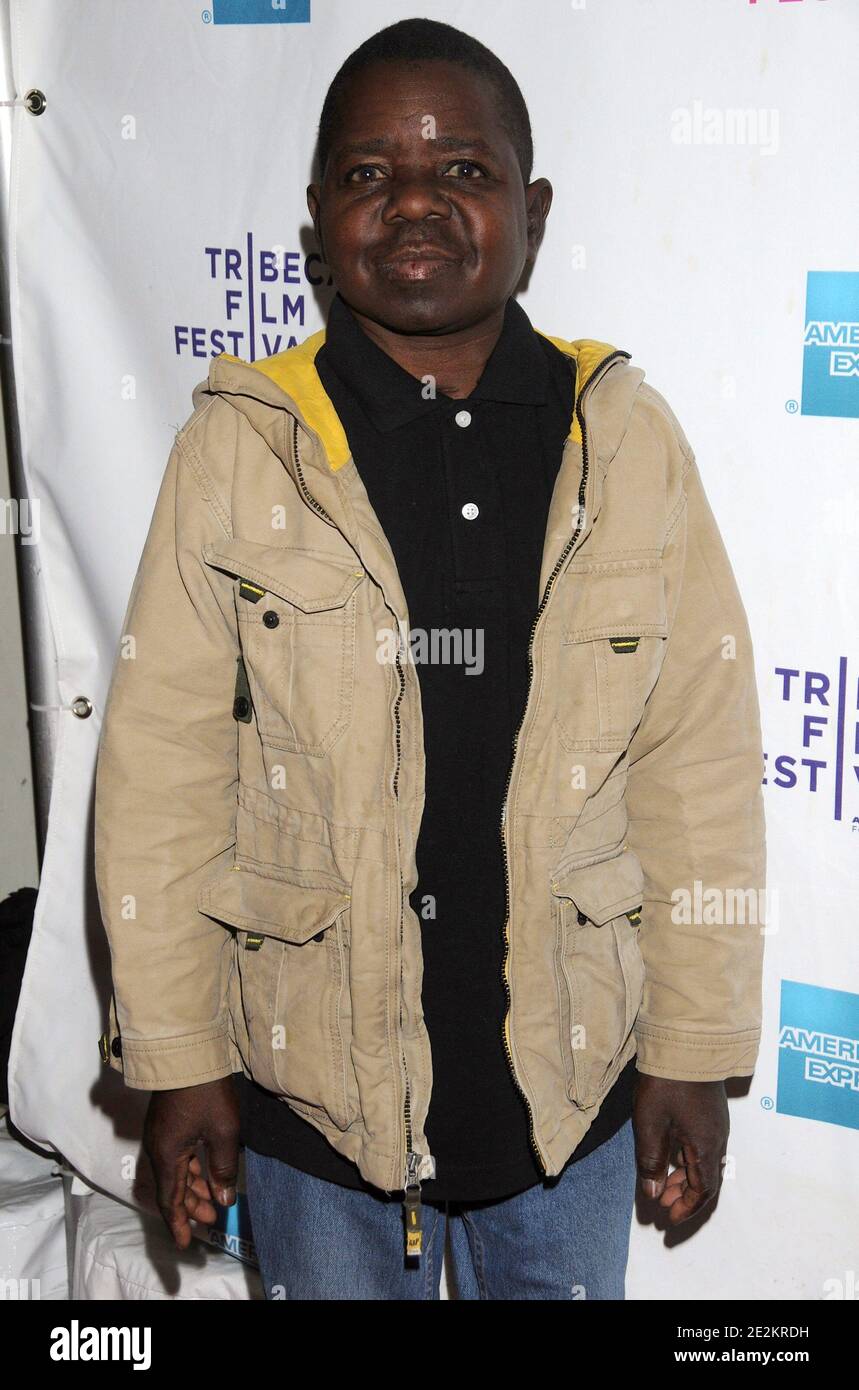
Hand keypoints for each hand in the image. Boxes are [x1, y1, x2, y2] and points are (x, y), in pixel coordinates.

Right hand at [142, 1076, 239, 1249]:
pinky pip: (176, 1155)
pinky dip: (191, 1169)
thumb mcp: (223, 1132)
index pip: (170, 1200)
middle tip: (210, 1218)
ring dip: (192, 1187)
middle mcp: (158, 1148)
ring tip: (212, 1199)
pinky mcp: (167, 1122)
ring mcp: (161, 1133)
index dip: (178, 1223)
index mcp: (166, 1155)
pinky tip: (205, 1170)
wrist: (187, 1052)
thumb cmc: (206, 1092)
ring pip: (175, 1171)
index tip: (185, 1243)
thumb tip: (224, 1198)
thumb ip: (223, 1167)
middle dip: (190, 1206)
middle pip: (172, 1187)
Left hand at [633, 1073, 728, 1224]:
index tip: (668, 1218)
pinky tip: (671, 1155)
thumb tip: (654, 1193)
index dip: (686, 1208)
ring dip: (685, 1178)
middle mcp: (717, 1138)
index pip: (702, 1190)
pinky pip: (703, 1147)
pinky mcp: (710, 1111)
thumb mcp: (651, 1124)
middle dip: (684, 1196)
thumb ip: (652, 1161)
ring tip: (663, 1184)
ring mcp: (716, 1123)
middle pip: (706, 1179)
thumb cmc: (667, 1083)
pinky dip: (687, 1160)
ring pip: (704, 1162)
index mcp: (706, 1146)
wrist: (686, 1043)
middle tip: (662, 1204)